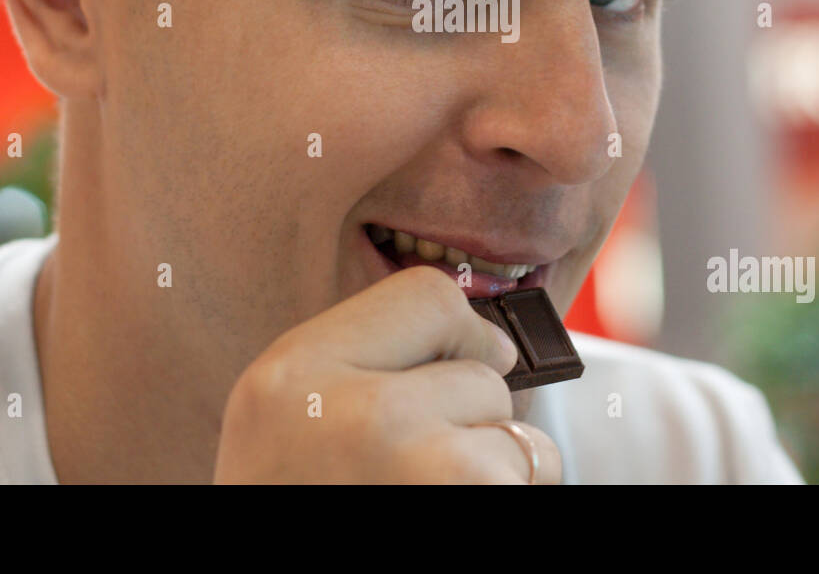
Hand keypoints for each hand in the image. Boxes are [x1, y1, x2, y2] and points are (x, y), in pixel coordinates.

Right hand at [213, 265, 562, 482]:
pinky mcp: (472, 512)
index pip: (428, 295)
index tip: (457, 366)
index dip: (458, 334)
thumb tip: (498, 343)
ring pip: (519, 437)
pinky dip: (507, 502)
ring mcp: (421, 476)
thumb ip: (368, 364)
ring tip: (422, 507)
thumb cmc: (296, 500)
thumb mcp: (287, 420)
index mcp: (292, 375)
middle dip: (470, 423)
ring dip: (496, 476)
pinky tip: (447, 525)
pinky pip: (530, 484)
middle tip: (406, 478)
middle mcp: (359, 416)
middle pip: (483, 373)